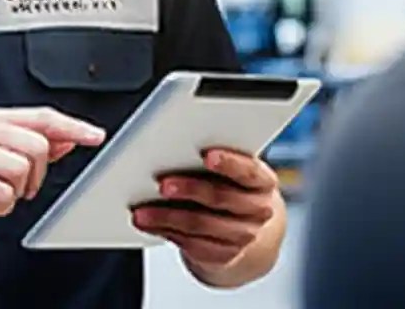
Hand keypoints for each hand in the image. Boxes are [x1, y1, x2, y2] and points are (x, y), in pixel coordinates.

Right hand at [0, 107, 105, 247]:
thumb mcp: (6, 165)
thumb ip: (37, 148)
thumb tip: (69, 138)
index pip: (41, 117)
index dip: (72, 126)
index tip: (95, 136)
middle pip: (36, 145)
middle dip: (36, 176)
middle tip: (19, 188)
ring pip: (20, 170)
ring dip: (16, 193)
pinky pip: (2, 194)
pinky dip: (0, 207)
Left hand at [131, 149, 279, 268]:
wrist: (242, 225)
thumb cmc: (228, 185)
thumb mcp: (229, 169)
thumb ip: (211, 158)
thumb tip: (172, 150)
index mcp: (262, 181)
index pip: (248, 171)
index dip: (229, 163)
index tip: (207, 155)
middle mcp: (258, 210)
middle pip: (220, 197)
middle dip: (189, 189)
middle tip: (162, 184)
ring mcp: (243, 235)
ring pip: (200, 224)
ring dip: (167, 217)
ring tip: (142, 211)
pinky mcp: (223, 254)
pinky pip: (191, 244)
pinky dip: (165, 232)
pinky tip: (148, 224)